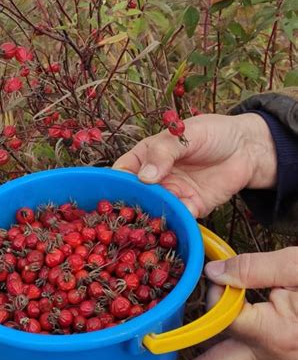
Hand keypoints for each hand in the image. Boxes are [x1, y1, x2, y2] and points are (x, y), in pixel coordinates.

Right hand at [113, 113, 276, 217]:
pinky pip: (179, 218)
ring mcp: (173, 193)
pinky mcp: (192, 207)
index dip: (115, 183)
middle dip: (131, 206)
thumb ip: (164, 152)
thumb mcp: (185, 134)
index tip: (111, 194)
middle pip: (136, 195)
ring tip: (148, 225)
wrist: (247, 147)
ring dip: (151, 218)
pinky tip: (172, 227)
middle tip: (128, 216)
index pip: (123, 171)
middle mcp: (156, 178)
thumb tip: (145, 177)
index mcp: (147, 155)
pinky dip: (174, 223)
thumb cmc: (213, 133)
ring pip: (155, 209)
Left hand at [164, 247, 297, 359]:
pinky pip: (256, 354)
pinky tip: (223, 341)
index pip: (221, 317)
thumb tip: (213, 273)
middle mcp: (276, 355)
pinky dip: (236, 348)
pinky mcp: (290, 355)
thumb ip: (254, 268)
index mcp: (274, 333)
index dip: (213, 292)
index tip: (215, 269)